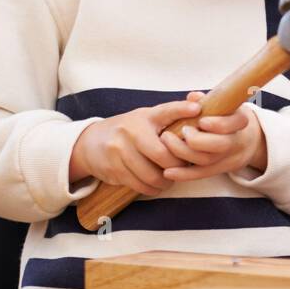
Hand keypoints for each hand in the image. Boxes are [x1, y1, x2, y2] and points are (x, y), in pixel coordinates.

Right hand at [69, 98, 201, 194]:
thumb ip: (173, 113)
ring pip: (151, 174)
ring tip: (169, 179)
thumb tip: (199, 99)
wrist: (90, 142)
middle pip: (162, 155)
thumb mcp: (148, 118)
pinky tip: (155, 185)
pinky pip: (139, 184)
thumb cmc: (130, 130)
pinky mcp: (112, 168)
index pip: (166, 111)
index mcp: (145, 117)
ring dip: (165, 182)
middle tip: (182, 168)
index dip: (182, 109)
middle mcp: (131, 130)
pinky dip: (151, 188)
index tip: (197, 110)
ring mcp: (119, 149)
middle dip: (177, 166)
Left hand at [157, 90, 265, 181]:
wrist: (244, 142)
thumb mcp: (224, 106)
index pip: (235, 123)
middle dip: (198, 140)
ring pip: (207, 160)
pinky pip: (201, 174)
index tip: (202, 121)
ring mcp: (228, 158)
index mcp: (240, 121)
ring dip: (184, 153)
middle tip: (182, 131)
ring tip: (167, 141)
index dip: (219, 124)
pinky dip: (183, 174)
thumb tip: (193, 97)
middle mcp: (236, 141)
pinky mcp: (218, 170)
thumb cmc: (227, 118)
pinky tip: (168, 172)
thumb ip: (207, 101)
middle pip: (221, 145)